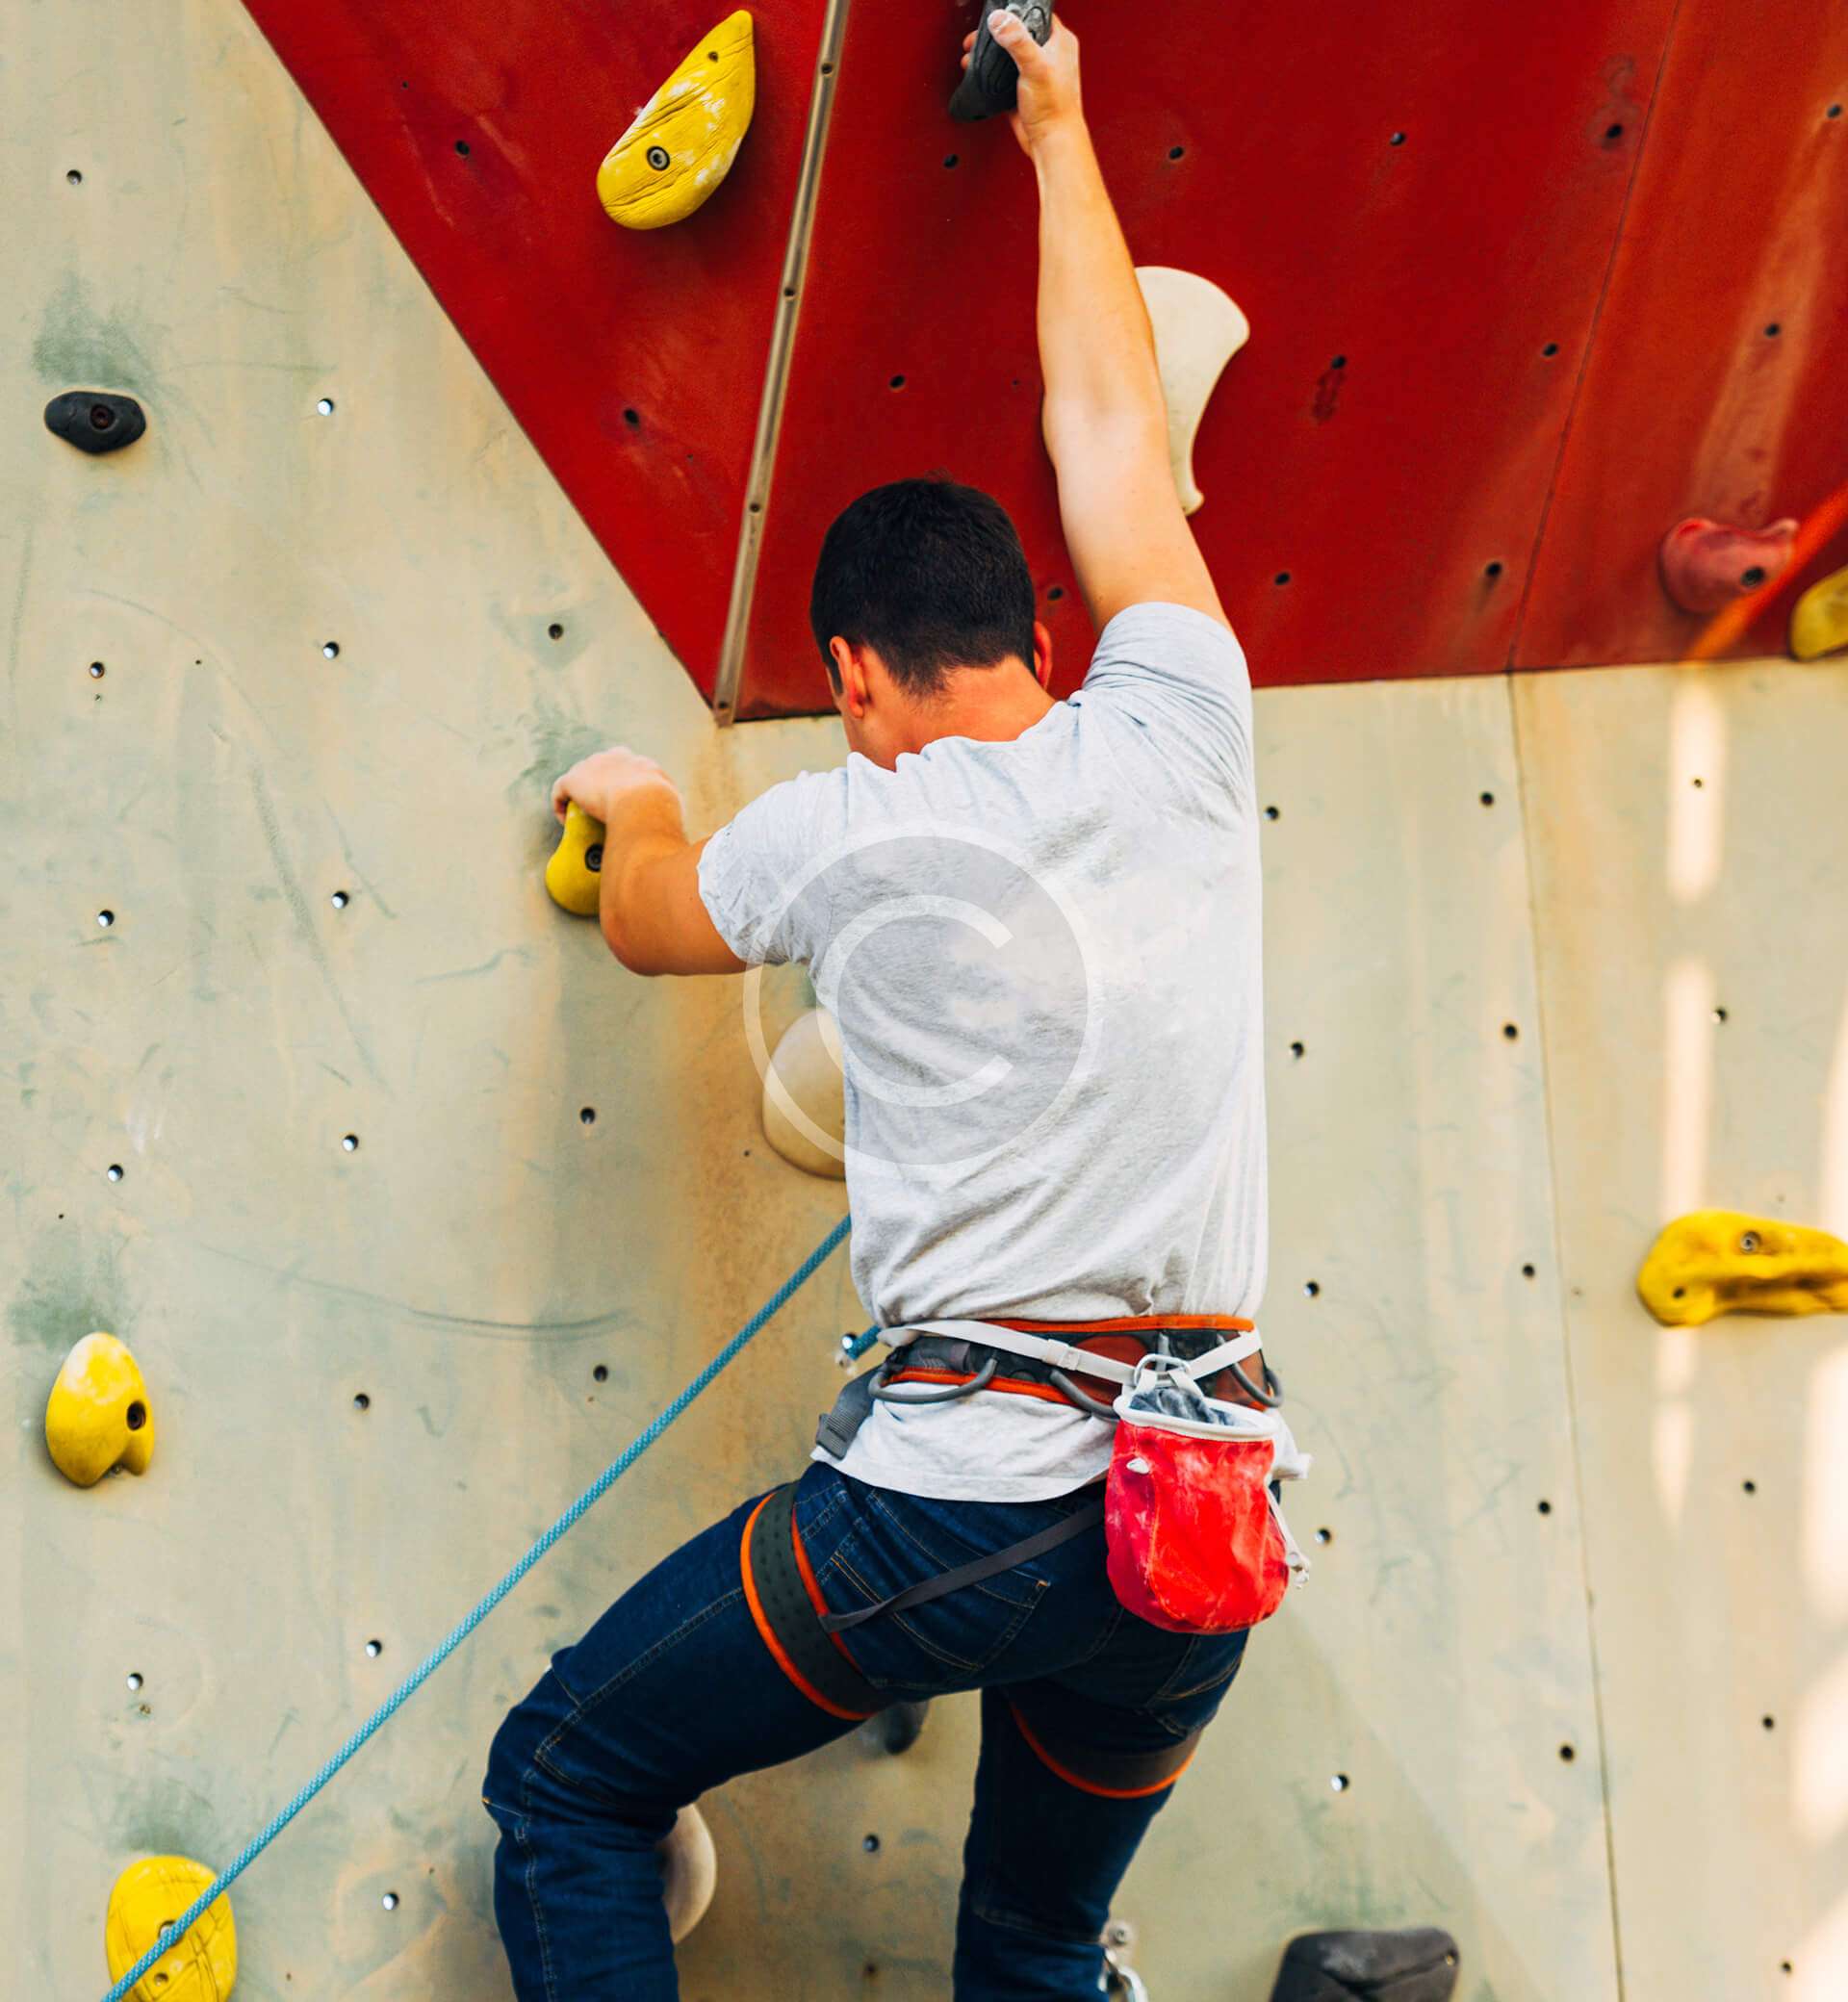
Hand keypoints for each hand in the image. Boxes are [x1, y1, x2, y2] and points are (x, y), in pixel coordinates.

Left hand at [551, 746, 679, 826]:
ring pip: (578, 778)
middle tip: (600, 809)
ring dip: (577, 795)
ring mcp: (591, 766)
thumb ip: (667, 805)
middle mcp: (613, 757)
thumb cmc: (661, 808)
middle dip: (597, 785)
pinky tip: (565, 821)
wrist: (644, 801)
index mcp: (638, 762)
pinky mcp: (573, 780)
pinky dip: (560, 805)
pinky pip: (560, 792)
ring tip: (580, 816)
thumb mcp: (672, 803)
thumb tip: (669, 819)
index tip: (621, 801)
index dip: (620, 783)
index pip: (625, 765)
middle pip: (598, 767)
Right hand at [963, 11, 1081, 155]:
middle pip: (1020, 32)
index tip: (1001, 13)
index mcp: (1060, 42)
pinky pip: (1004, 74)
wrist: (1050, 142)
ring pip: (1010, 53)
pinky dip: (991, 73)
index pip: (1038, 14)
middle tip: (981, 35)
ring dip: (991, 53)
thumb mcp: (1035, 66)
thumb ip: (1017, 40)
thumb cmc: (1054, 109)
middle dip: (998, 33)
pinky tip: (981, 72)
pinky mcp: (1023, 89)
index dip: (1018, 12)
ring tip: (974, 52)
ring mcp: (1036, 72)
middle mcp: (1049, 54)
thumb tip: (1000, 20)